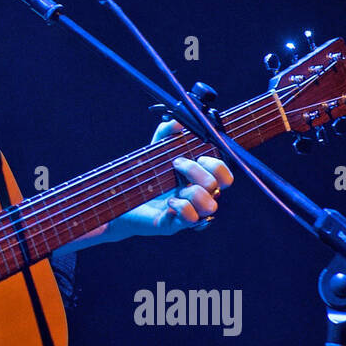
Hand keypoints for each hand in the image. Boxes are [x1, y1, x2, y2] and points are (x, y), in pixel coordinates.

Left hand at [70, 119, 234, 245]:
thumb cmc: (145, 175)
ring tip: (173, 187)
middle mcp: (199, 197)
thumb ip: (167, 132)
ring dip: (193, 192)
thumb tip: (177, 120)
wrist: (120, 198)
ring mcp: (189, 213)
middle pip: (218, 186)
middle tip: (175, 164)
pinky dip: (183, 208)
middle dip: (196, 171)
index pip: (225, 175)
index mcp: (200, 180)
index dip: (216, 164)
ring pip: (211, 206)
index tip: (196, 155)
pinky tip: (169, 202)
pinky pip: (192, 220)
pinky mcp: (174, 225)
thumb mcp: (156, 150)